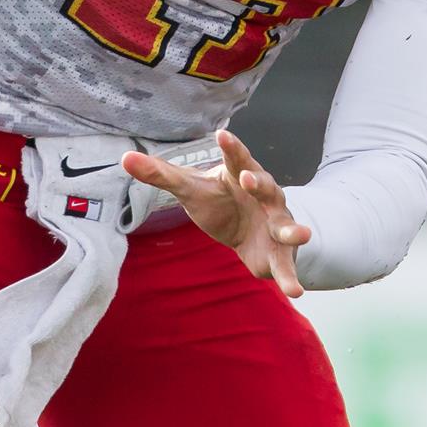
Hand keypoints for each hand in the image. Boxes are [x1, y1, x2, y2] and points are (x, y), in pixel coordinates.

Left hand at [121, 129, 310, 298]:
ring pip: (286, 224)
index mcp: (241, 173)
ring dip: (293, 229)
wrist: (244, 232)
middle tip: (248, 178)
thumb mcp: (188, 188)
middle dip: (259, 182)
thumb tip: (124, 157)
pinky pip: (286, 265)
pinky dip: (290, 277)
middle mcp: (265, 196)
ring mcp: (277, 223)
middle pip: (265, 186)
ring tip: (301, 234)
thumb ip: (160, 174)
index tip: (222, 134)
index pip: (236, 157)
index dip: (231, 147)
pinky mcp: (280, 252)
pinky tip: (296, 292)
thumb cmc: (218, 200)